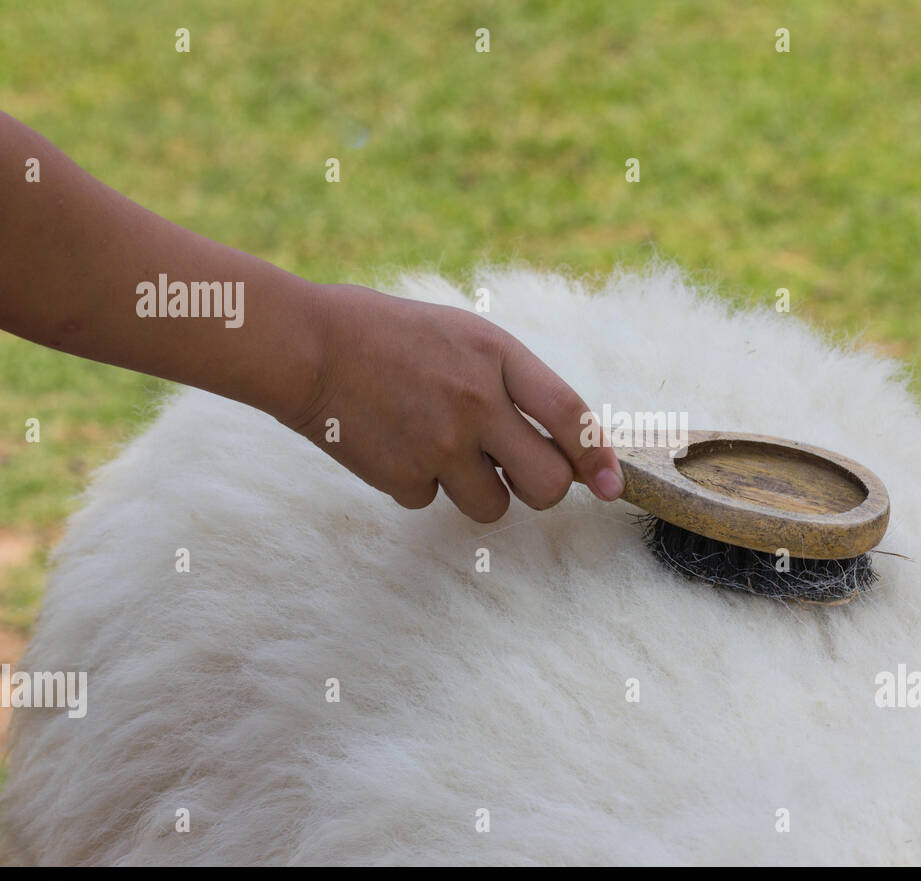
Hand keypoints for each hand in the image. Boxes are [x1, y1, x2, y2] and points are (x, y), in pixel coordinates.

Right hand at [283, 282, 624, 520]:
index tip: (613, 485)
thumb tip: (562, 441)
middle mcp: (477, 403)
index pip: (572, 416)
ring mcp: (440, 444)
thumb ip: (514, 382)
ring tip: (441, 447)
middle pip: (548, 484)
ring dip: (478, 490)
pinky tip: (395, 444)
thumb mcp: (464, 335)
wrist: (306, 346)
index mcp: (497, 357)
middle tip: (522, 475)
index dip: (599, 457)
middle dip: (544, 489)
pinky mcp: (402, 475)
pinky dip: (419, 484)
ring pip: (494, 506)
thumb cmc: (389, 335)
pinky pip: (433, 502)